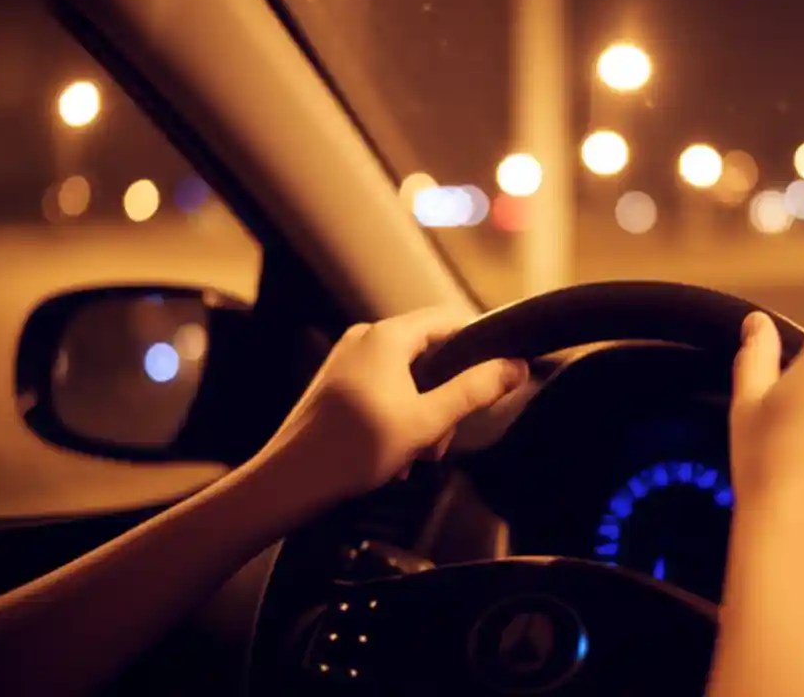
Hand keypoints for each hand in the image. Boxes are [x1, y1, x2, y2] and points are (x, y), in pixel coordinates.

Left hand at [253, 306, 527, 514]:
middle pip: (430, 355)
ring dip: (422, 416)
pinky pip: (384, 392)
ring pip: (408, 379)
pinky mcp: (337, 386)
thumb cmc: (351, 450)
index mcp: (387, 336)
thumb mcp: (427, 422)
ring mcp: (347, 361)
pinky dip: (398, 419)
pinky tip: (393, 455)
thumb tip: (515, 367)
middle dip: (445, 398)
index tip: (498, 375)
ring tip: (414, 454)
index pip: (450, 320)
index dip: (481, 345)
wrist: (288, 482)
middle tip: (442, 437)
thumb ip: (475, 391)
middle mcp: (365, 339)